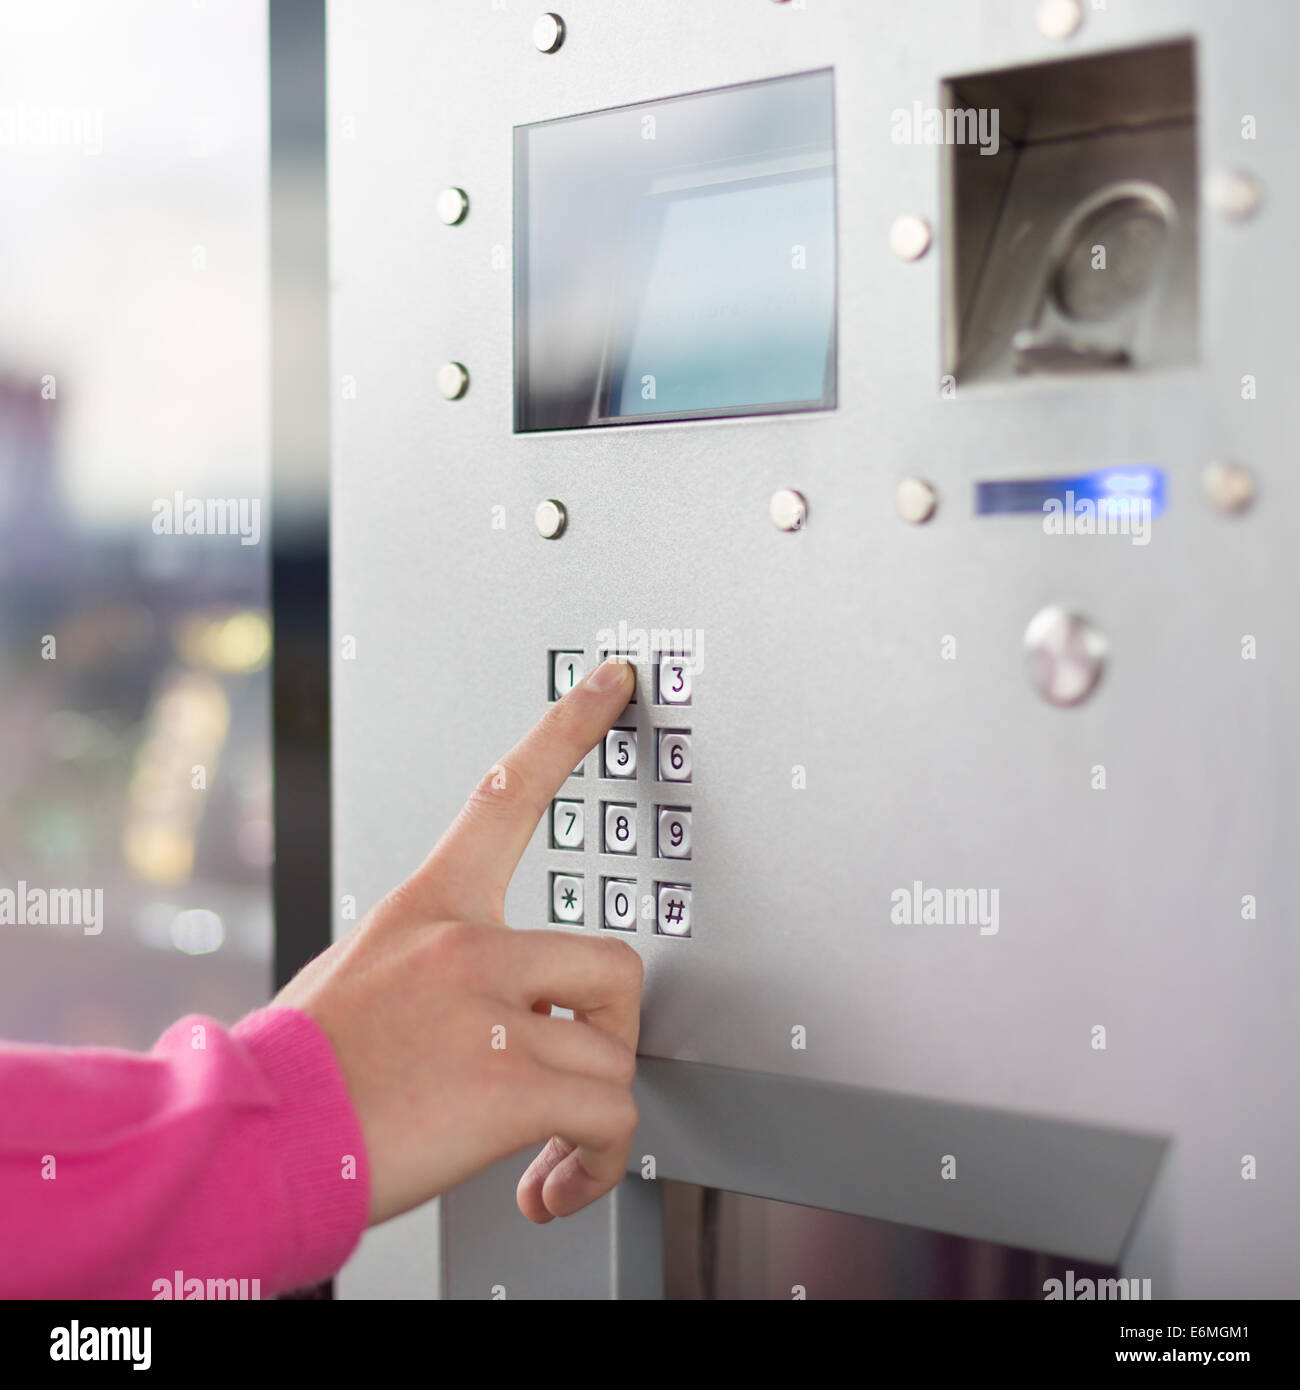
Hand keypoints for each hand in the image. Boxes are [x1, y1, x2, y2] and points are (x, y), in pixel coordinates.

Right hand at [273, 658, 642, 1225]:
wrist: (252, 1144)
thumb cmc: (302, 1070)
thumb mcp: (361, 978)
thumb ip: (440, 969)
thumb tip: (505, 1005)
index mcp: (429, 907)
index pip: (508, 793)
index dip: (568, 729)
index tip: (611, 682)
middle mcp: (465, 945)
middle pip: (615, 965)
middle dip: (610, 1033)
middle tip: (574, 1070)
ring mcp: (490, 1011)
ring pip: (616, 1056)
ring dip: (592, 1113)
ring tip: (547, 1145)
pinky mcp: (509, 1083)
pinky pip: (610, 1118)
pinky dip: (597, 1164)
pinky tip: (552, 1181)